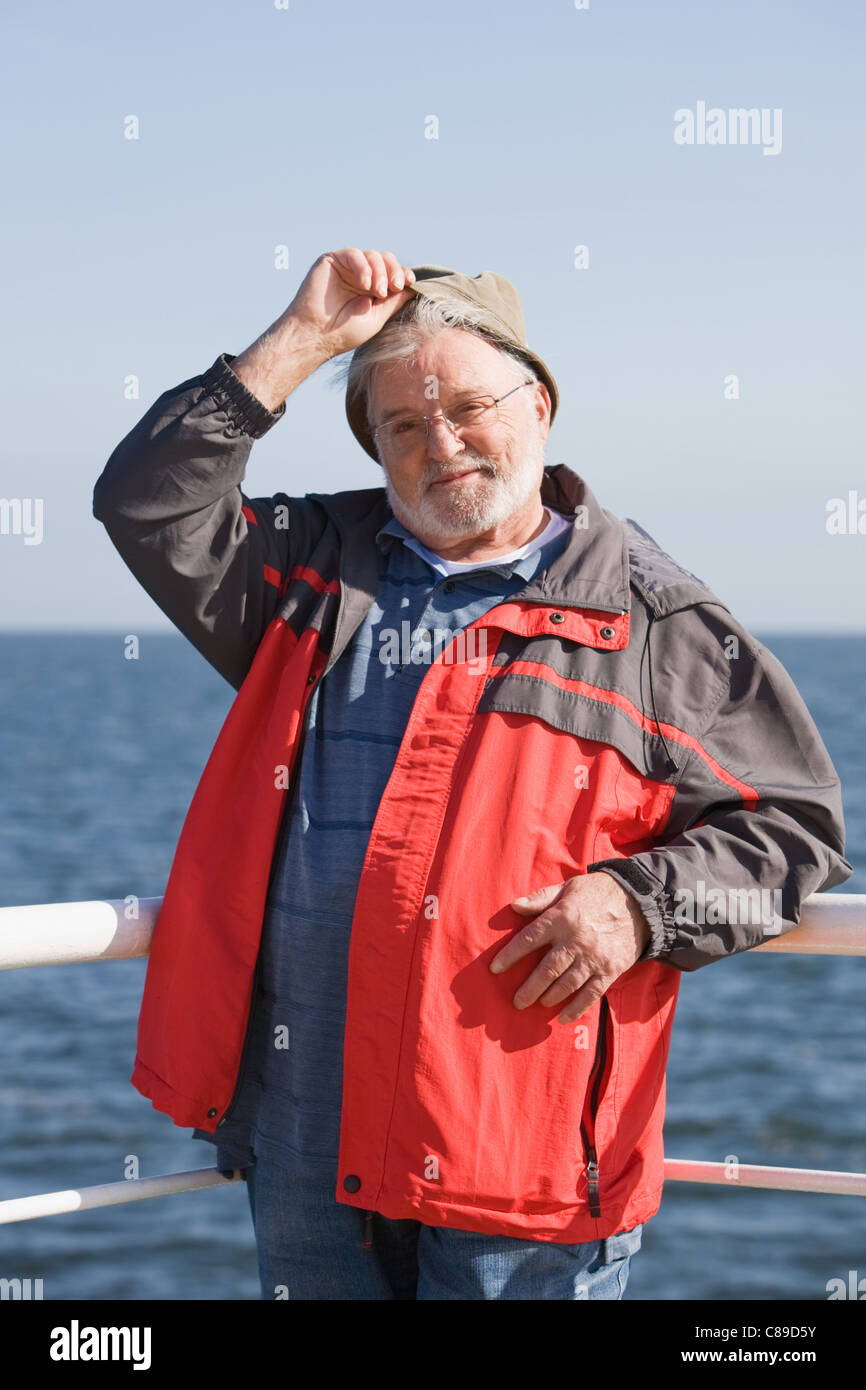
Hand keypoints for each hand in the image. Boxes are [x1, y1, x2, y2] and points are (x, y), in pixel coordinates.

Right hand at [286, 247, 415, 357]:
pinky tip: (364, 284)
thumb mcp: (377, 317)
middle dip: (393, 271)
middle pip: (385, 259)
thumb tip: (415, 288)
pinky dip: (363, 267)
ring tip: (376, 291)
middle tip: (393, 288)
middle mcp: (360, 275)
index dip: (403, 273)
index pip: (392, 272)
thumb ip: (394, 301)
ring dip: (379, 271)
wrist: (316, 335)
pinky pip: (353, 254)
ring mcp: (346, 268)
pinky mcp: (332, 261)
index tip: (410, 281)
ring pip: (372, 255)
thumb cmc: (344, 332)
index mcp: (372, 288)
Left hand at [489, 871, 650, 1023]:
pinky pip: (591, 993)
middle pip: (547, 969)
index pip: (530, 939)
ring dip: (549, 997)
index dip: (511, 955)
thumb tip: (514, 906)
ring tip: (537, 1003)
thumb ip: (540, 899)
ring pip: (566, 983)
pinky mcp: (610, 969)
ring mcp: (594, 957)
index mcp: (561, 917)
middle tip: (517, 1001)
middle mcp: (576, 939)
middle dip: (529, 988)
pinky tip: (563, 1018)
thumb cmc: (596, 893)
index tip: (495, 968)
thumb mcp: (567, 888)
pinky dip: (576, 1008)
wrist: (638, 902)